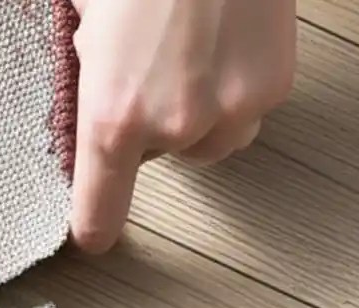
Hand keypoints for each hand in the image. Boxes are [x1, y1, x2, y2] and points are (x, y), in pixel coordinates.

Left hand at [68, 0, 297, 251]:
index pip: (99, 210)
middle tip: (147, 65)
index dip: (93, 226)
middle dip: (150, 123)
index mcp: (112, 116)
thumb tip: (85, 100)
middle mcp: (174, 128)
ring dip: (197, 112)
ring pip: (209, 141)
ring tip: (189, 50)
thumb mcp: (85, 21)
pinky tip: (223, 41)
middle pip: (158, 160)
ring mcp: (230, 112)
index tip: (93, 236)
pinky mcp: (272, 91)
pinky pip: (246, 112)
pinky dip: (234, 87)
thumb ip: (87, 73)